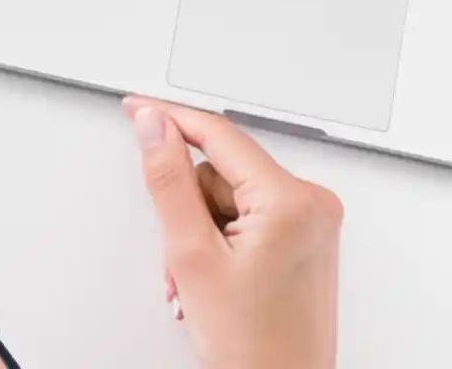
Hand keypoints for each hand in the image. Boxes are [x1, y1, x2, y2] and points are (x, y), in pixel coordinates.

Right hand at [124, 96, 342, 368]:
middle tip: (179, 252)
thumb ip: (168, 181)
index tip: (138, 107)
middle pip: (222, 172)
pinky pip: (247, 216)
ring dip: (199, 230)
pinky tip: (213, 275)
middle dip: (188, 208)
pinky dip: (219, 240)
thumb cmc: (252, 345)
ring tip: (198, 278)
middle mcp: (313, 204)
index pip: (219, 135)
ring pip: (229, 197)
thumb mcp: (191, 255)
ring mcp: (312, 223)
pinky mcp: (305, 239)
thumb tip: (155, 128)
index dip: (170, 117)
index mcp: (292, 201)